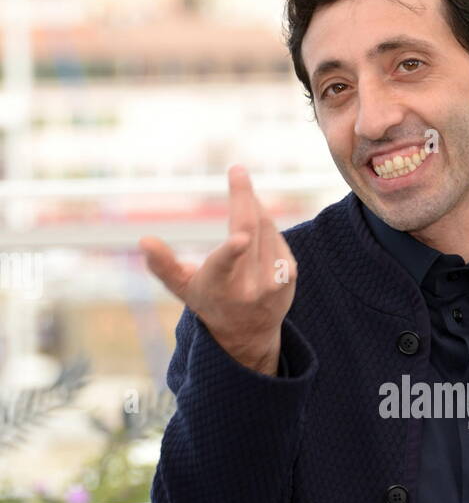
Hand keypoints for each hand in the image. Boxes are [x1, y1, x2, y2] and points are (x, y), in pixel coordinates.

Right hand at [138, 165, 296, 372]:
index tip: (239, 239)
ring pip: (266, 228)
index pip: (225, 268)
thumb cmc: (209, 301)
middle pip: (249, 230)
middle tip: (237, 170)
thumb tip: (144, 241)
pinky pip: (277, 236)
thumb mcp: (182, 287)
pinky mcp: (290, 275)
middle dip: (243, 196)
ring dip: (254, 206)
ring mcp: (273, 281)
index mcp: (219, 287)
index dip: (232, 252)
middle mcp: (249, 287)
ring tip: (242, 194)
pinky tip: (256, 222)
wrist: (249, 333)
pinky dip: (266, 224)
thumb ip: (163, 264)